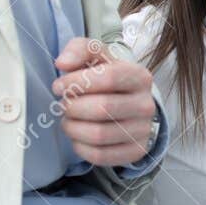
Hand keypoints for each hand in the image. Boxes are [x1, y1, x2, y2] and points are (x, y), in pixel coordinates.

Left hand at [52, 37, 157, 166]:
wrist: (130, 104)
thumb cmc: (108, 79)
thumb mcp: (97, 57)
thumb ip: (80, 49)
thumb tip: (63, 63)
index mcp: (140, 76)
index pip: (108, 78)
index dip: (76, 82)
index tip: (59, 86)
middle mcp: (146, 104)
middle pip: (102, 108)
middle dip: (72, 107)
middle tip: (64, 104)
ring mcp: (143, 130)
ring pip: (98, 135)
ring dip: (73, 128)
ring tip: (69, 119)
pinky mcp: (135, 151)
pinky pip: (100, 155)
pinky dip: (80, 146)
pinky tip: (78, 135)